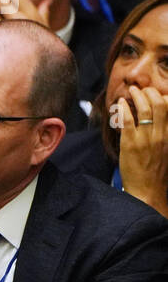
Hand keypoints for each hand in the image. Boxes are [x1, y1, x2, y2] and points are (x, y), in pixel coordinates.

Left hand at [116, 88, 167, 217]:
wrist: (148, 192)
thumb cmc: (156, 172)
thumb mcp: (166, 150)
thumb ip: (164, 134)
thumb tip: (159, 118)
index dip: (164, 96)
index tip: (157, 93)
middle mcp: (161, 135)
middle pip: (159, 104)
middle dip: (150, 92)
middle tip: (142, 89)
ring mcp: (145, 139)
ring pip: (144, 109)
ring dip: (136, 96)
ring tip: (131, 91)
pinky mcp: (130, 144)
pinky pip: (127, 121)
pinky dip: (123, 109)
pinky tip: (119, 104)